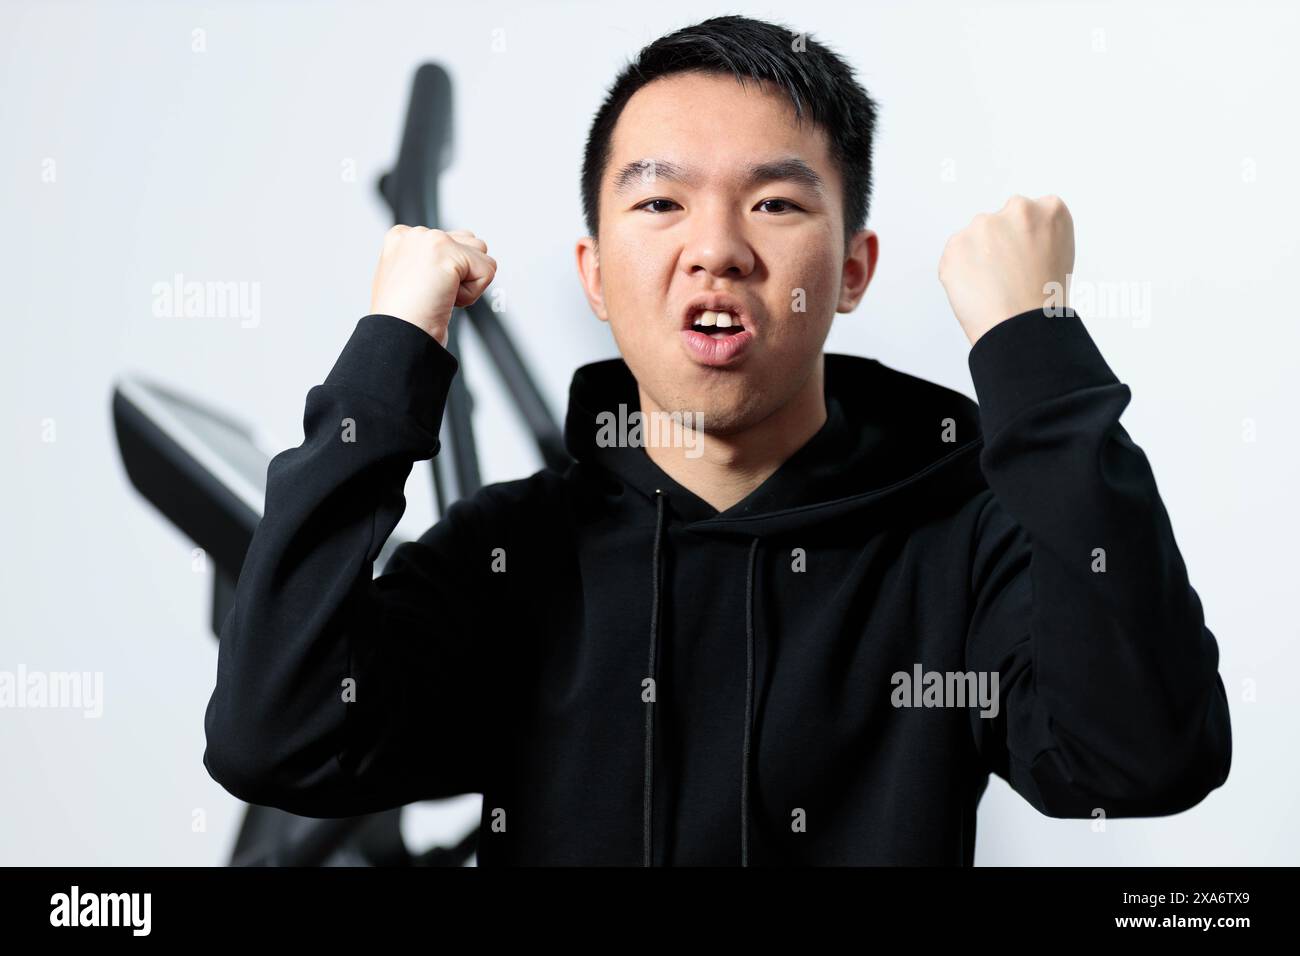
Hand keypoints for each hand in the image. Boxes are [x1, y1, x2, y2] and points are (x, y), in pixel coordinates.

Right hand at [369, 226, 496, 345]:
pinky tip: (444, 299)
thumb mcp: (408, 283)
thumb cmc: (403, 320)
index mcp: (402, 238)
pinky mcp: (447, 250)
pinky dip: (472, 294)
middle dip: (462, 277)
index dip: (450, 275)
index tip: (425, 293)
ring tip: (439, 296)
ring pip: (481, 256)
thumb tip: (456, 271)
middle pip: (471, 246)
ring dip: (468, 285)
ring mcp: (430, 239)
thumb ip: (429, 265)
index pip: (454, 243)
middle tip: (433, 296)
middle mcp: (415, 233)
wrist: (398, 337)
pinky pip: (487, 271)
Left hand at [938, 195, 1074, 345]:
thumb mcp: (1061, 254)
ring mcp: (983, 225)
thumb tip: (1015, 234)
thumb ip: (1038, 232)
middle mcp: (1018, 209)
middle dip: (998, 244)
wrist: (1021, 327)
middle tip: (1008, 276)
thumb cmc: (1044, 301)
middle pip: (999, 223)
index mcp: (1050, 209)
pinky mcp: (955, 245)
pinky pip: (954, 256)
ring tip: (994, 286)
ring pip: (974, 238)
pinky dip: (960, 272)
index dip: (1024, 242)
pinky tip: (978, 290)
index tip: (1026, 259)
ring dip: (977, 256)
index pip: (1029, 215)